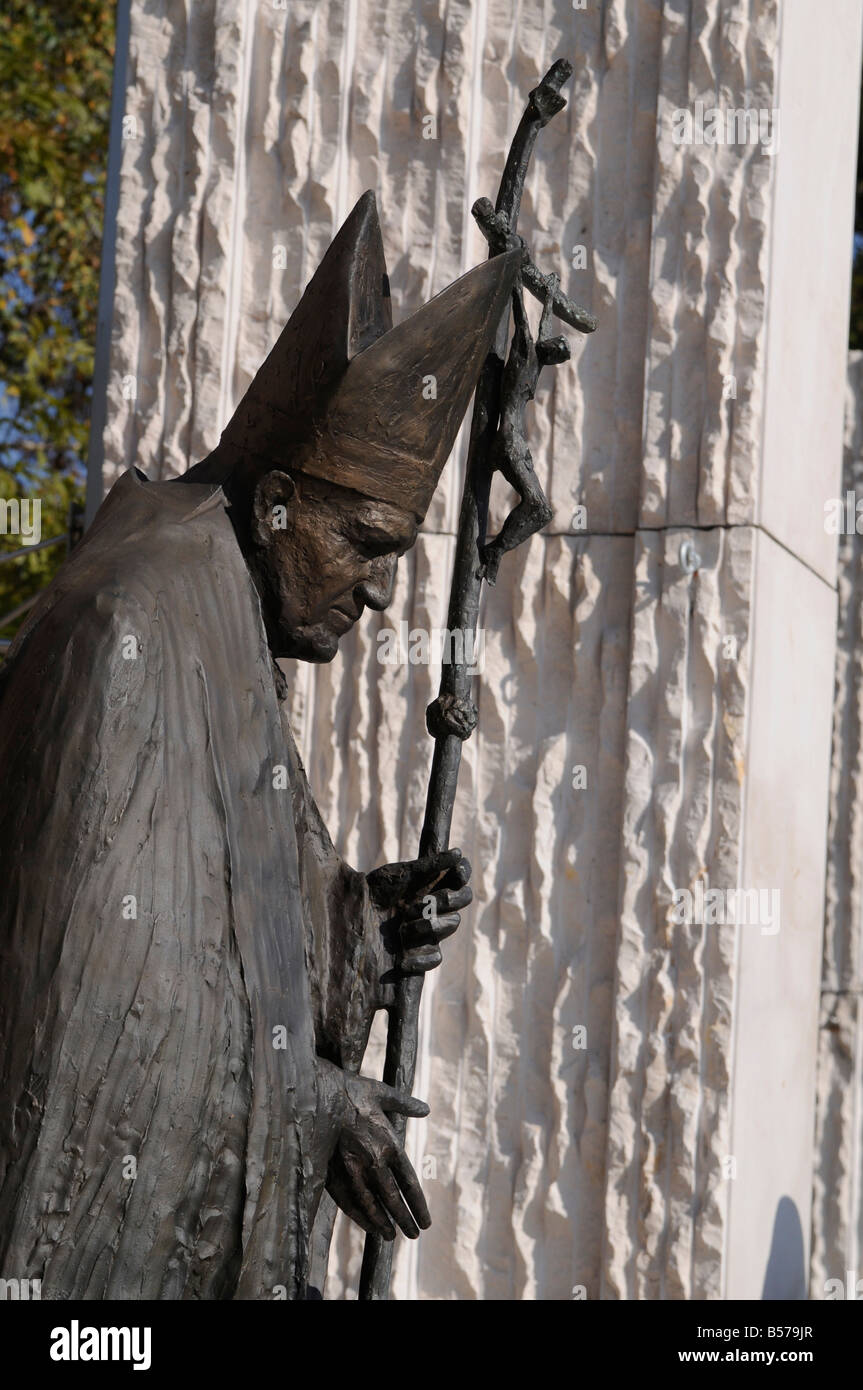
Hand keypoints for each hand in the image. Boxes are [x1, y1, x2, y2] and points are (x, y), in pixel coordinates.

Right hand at [318, 1061, 431, 1240]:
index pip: (409, 1183)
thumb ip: (405, 1104)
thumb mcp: (381, 1092)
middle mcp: (374, 1160)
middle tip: (414, 1235)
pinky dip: (361, 1217)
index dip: (419, 1205)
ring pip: (372, 1205)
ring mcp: (352, 1169)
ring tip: (392, 1236)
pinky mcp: (333, 1173)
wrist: (316, 1094)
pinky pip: (349, 1202)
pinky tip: (369, 1226)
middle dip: (405, 1220)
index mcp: (390, 1143)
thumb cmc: (349, 1090)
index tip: (426, 1221)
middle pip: (394, 1200)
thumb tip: (426, 1108)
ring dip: (384, 1223)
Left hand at [367, 848, 471, 980]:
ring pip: (451, 924)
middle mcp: (435, 906)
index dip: (463, 871)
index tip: (456, 871)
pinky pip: (435, 959)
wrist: (348, 922)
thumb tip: (457, 853)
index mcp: (432, 883)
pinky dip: (421, 958)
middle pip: (463, 898)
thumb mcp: (398, 876)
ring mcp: (429, 931)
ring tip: (402, 929)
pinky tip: (402, 960)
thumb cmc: (373, 892)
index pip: (459, 875)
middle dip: (446, 899)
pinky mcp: (420, 955)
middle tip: (418, 903)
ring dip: (429, 925)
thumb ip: (428, 865)